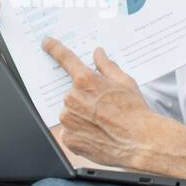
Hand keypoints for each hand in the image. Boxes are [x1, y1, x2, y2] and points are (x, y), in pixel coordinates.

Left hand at [41, 36, 153, 169]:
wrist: (139, 142)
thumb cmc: (134, 111)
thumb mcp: (125, 82)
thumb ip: (107, 66)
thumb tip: (98, 53)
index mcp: (85, 80)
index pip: (65, 58)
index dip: (54, 48)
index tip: (46, 43)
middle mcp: (72, 97)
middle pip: (71, 92)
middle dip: (84, 97)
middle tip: (102, 107)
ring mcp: (68, 119)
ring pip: (69, 112)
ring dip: (81, 115)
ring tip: (102, 124)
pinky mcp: (67, 138)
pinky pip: (69, 131)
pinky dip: (79, 132)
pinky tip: (96, 134)